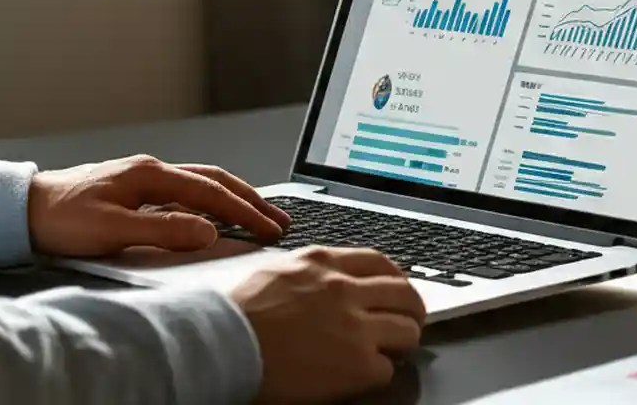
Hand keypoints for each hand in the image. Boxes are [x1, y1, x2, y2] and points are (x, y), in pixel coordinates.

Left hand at [27, 155, 291, 256]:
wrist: (22, 211)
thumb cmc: (60, 219)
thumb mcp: (112, 230)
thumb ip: (163, 231)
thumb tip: (209, 232)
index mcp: (149, 174)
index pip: (210, 191)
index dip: (244, 211)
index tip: (270, 229)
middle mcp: (150, 171)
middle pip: (213, 180)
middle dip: (250, 199)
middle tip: (279, 220)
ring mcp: (142, 179)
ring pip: (201, 183)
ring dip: (232, 198)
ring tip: (258, 215)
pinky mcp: (134, 191)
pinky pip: (185, 192)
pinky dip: (210, 202)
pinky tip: (215, 216)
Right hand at [231, 247, 424, 403]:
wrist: (224, 344)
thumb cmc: (237, 311)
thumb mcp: (276, 270)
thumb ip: (310, 270)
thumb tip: (330, 277)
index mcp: (325, 263)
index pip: (380, 263)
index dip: (395, 279)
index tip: (397, 289)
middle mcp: (345, 289)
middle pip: (404, 294)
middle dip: (412, 310)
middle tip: (409, 321)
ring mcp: (355, 327)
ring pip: (407, 330)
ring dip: (402, 341)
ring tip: (391, 350)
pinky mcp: (357, 364)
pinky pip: (386, 369)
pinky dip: (377, 373)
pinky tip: (362, 373)